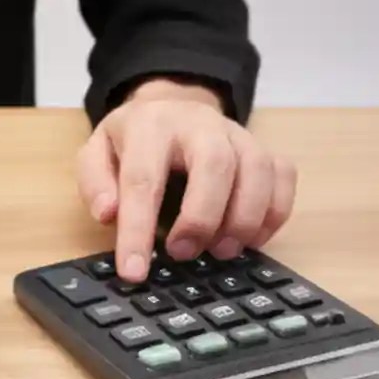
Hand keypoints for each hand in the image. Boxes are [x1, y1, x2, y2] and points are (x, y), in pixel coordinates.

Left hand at [76, 79, 296, 281]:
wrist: (171, 106)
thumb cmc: (132, 141)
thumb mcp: (97, 153)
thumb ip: (96, 182)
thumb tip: (108, 214)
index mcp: (150, 126)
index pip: (143, 180)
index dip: (137, 230)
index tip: (134, 271)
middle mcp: (200, 124)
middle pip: (215, 165)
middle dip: (201, 218)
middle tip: (183, 254)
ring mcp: (238, 134)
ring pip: (258, 170)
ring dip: (243, 219)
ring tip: (221, 252)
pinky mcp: (265, 147)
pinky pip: (283, 176)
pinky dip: (274, 213)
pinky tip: (251, 239)